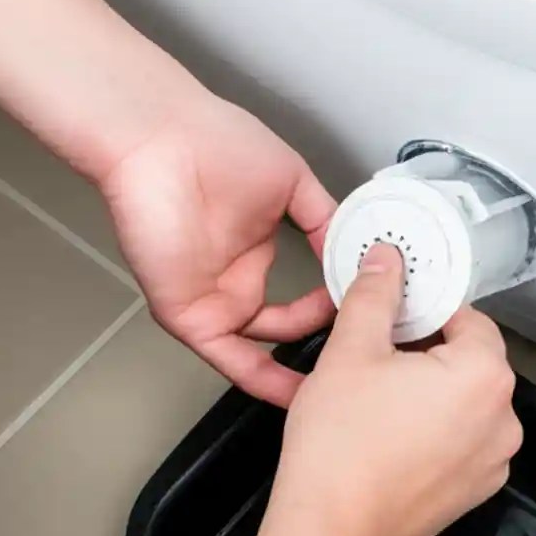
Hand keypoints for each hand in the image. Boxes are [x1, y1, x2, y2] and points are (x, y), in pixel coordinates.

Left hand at [98, 93, 337, 405]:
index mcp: (256, 250)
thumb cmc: (212, 143)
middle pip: (289, 329)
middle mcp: (235, 281)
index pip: (304, 293)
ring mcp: (213, 300)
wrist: (162, 139)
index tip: (374, 305)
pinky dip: (264, 382)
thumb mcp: (292, 180)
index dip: (339, 304)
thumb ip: (325, 220)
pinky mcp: (189, 317)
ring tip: (347, 378)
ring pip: (264, 351)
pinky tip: (300, 396)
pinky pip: (231, 360)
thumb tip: (358, 252)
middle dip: (327, 339)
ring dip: (303, 368)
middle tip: (367, 340)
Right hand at [273, 243, 523, 535]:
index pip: (466, 316)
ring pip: (461, 401)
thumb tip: (388, 262)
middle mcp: (502, 420)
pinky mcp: (471, 491)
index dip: (424, 307)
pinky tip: (385, 432)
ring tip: (374, 396)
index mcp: (485, 375)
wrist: (330, 533)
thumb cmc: (341, 451)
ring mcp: (491, 461)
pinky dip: (429, 429)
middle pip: (468, 359)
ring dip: (426, 389)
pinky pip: (457, 440)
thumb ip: (376, 295)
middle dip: (424, 349)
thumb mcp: (351, 350)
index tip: (393, 310)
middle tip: (373, 353)